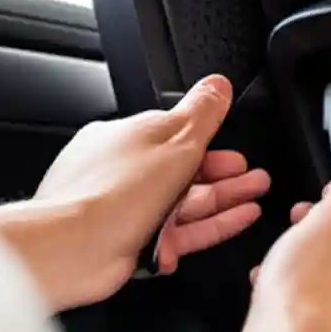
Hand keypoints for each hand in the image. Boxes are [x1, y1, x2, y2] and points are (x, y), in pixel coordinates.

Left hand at [0, 75, 269, 310]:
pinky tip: (227, 225)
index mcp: (123, 138)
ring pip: (181, 204)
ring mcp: (122, 209)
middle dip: (223, 178)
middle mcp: (120, 172)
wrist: (75, 247)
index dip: (212, 147)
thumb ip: (202, 114)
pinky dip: (203, 228)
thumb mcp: (175, 140)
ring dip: (220, 203)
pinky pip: (174, 233)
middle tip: (255, 181)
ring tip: (252, 203)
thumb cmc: (112, 191)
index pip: (176, 137)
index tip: (240, 157)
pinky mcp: (127, 242)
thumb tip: (218, 85)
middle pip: (182, 173)